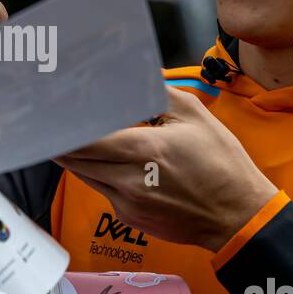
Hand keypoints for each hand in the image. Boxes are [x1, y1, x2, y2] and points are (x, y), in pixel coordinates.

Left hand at [55, 86, 276, 250]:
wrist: (238, 216)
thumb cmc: (222, 165)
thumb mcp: (195, 116)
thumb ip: (157, 93)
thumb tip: (136, 76)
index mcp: (143, 149)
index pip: (85, 138)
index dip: (64, 126)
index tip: (55, 114)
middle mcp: (129, 179)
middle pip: (75, 158)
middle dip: (62, 140)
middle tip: (54, 123)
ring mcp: (127, 203)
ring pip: (84, 175)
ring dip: (77, 157)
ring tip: (70, 138)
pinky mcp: (130, 217)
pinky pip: (103, 191)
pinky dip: (99, 175)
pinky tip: (108, 162)